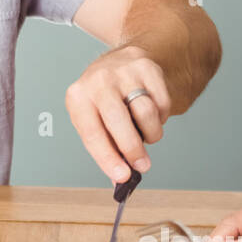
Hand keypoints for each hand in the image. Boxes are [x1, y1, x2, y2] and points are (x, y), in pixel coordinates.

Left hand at [64, 44, 169, 184]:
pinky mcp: (147, 68)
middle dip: (132, 150)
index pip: (92, 134)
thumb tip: (121, 180)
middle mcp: (99, 81)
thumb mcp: (94, 119)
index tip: (122, 177)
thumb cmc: (104, 99)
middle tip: (142, 166)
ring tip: (145, 133)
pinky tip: (152, 114)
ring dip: (151, 133)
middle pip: (119, 121)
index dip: (108, 158)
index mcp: (78, 97)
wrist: (121, 62)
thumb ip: (106, 149)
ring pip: (146, 113)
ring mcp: (124, 72)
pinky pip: (163, 103)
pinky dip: (161, 117)